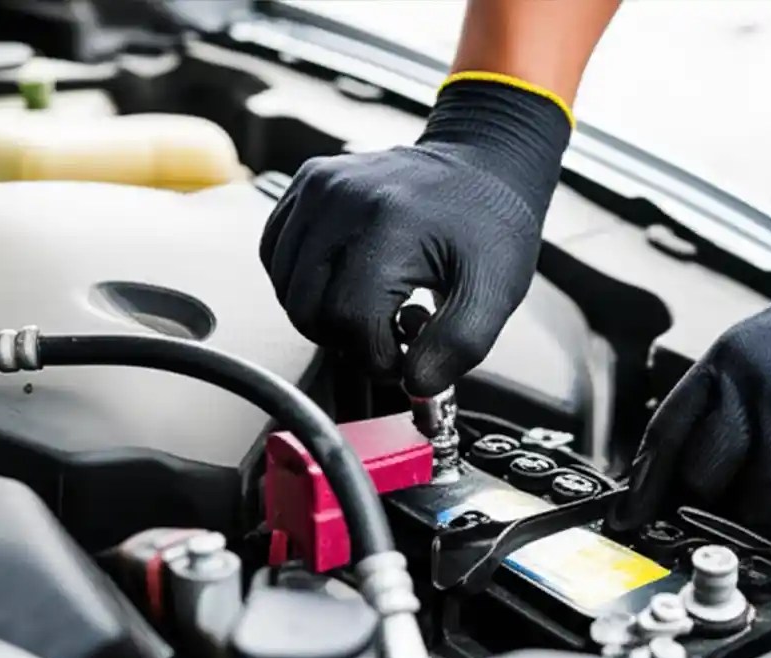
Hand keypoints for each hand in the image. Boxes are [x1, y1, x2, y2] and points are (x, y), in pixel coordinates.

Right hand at [259, 79, 570, 396]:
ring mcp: (319, 187)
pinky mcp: (307, 182)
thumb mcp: (494, 292)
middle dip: (345, 339)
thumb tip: (416, 384)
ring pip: (286, 287)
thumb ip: (458, 347)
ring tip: (369, 303)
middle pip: (308, 309)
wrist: (483, 162)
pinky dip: (301, 282)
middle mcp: (344, 199)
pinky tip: (342, 281)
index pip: (350, 321)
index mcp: (391, 224)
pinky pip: (276, 253)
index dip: (375, 356)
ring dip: (321, 314)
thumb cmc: (490, 223)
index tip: (403, 354)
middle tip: (385, 332)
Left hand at [610, 236, 770, 547]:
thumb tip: (691, 442)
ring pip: (758, 515)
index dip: (645, 485)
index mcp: (733, 358)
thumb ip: (732, 383)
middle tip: (734, 517)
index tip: (633, 518)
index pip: (667, 434)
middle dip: (714, 507)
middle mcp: (758, 394)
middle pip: (703, 484)